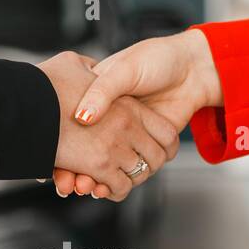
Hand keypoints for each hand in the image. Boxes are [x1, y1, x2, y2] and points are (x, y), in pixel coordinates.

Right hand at [54, 29, 221, 197]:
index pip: (75, 133)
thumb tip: (84, 117)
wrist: (191, 67)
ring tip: (84, 186)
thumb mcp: (123, 70)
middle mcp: (111, 125)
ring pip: (107, 172)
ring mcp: (127, 139)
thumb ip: (103, 91)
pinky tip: (104, 188)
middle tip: (68, 184)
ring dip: (95, 183)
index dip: (65, 152)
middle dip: (77, 174)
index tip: (58, 168)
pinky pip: (129, 176)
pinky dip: (117, 186)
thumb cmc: (154, 60)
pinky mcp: (147, 151)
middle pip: (88, 159)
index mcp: (100, 103)